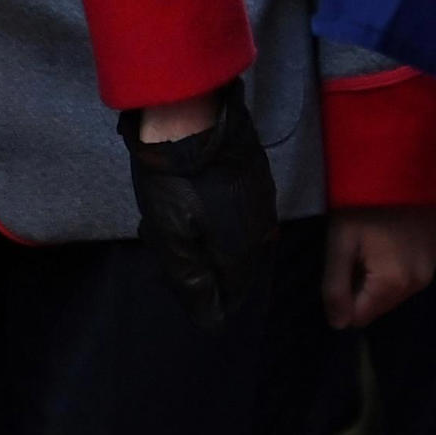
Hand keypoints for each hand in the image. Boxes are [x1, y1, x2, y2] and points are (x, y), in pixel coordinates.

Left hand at [123, 89, 276, 333]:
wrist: (190, 111)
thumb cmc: (174, 180)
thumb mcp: (171, 236)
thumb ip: (191, 281)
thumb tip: (212, 323)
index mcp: (241, 251)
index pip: (232, 294)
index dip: (207, 295)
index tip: (180, 278)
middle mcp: (261, 231)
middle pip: (236, 266)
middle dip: (207, 265)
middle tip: (172, 246)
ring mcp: (264, 199)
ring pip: (240, 237)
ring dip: (213, 238)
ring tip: (180, 221)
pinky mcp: (258, 175)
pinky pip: (242, 211)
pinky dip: (219, 214)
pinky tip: (197, 199)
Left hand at [324, 204, 435, 329]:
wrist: (402, 165)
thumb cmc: (364, 203)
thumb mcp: (340, 243)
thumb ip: (335, 288)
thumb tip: (337, 325)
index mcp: (393, 284)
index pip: (359, 318)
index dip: (342, 298)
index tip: (339, 267)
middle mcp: (417, 285)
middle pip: (377, 307)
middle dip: (360, 288)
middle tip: (353, 251)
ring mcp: (430, 272)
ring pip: (391, 294)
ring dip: (376, 278)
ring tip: (370, 243)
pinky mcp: (435, 258)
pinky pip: (406, 278)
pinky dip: (392, 268)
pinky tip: (385, 241)